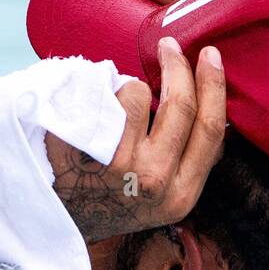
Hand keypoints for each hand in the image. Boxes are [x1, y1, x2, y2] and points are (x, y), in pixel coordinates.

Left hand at [45, 37, 224, 241]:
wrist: (54, 223)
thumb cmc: (112, 201)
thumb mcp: (161, 201)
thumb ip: (187, 164)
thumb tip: (213, 113)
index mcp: (180, 195)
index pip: (210, 131)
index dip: (214, 87)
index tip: (210, 57)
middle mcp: (154, 181)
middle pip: (182, 106)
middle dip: (179, 67)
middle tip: (170, 46)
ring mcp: (118, 165)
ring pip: (139, 95)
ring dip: (128, 90)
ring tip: (113, 108)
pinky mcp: (86, 149)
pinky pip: (103, 97)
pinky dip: (99, 94)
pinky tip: (88, 113)